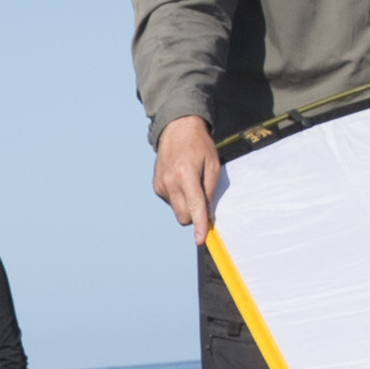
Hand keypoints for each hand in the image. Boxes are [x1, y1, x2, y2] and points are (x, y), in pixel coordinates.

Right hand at [150, 115, 221, 231]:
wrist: (176, 129)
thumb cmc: (198, 145)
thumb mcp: (213, 164)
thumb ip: (210, 190)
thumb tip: (208, 213)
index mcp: (185, 174)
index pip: (195, 206)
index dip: (199, 224)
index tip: (200, 239)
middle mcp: (170, 182)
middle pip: (183, 216)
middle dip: (194, 215)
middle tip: (203, 200)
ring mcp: (161, 185)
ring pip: (177, 210)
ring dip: (186, 204)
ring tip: (190, 182)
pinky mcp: (156, 186)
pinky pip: (171, 202)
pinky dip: (178, 197)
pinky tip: (181, 180)